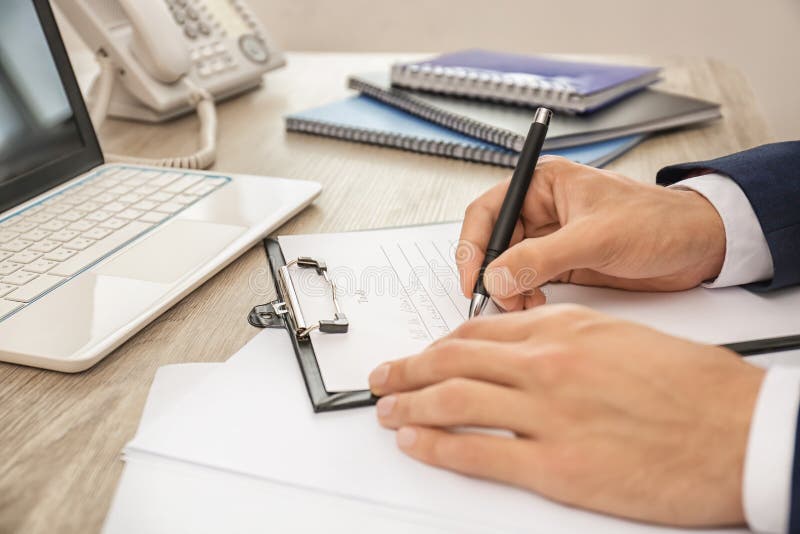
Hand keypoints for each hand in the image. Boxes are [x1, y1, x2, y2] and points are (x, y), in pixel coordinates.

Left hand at [368, 305, 764, 526]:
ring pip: (453, 400)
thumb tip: (524, 349)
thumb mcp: (623, 338)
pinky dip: (436, 445)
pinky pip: (476, 451)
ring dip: (408, 404)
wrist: (741, 430)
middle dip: (408, 368)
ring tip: (385, 409)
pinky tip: (415, 442)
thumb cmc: (693, 386)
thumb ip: (567, 339)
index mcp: (565, 329)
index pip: (479, 331)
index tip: (424, 353)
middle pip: (453, 360)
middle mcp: (548, 364)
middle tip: (383, 377)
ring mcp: (548, 414)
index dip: (440, 344)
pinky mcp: (556, 466)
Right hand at [457, 156, 725, 310]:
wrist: (699, 247)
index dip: (472, 244)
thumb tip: (496, 276)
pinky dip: (523, 296)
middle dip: (491, 272)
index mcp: (545, 185)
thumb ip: (542, 258)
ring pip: (507, 265)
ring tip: (521, 305)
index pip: (488, 210)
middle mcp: (542, 210)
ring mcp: (551, 239)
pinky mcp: (563, 263)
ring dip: (507, 288)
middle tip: (496, 299)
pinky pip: (527, 280)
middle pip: (492, 241)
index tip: (472, 278)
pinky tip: (534, 305)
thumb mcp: (597, 237)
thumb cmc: (658, 222)